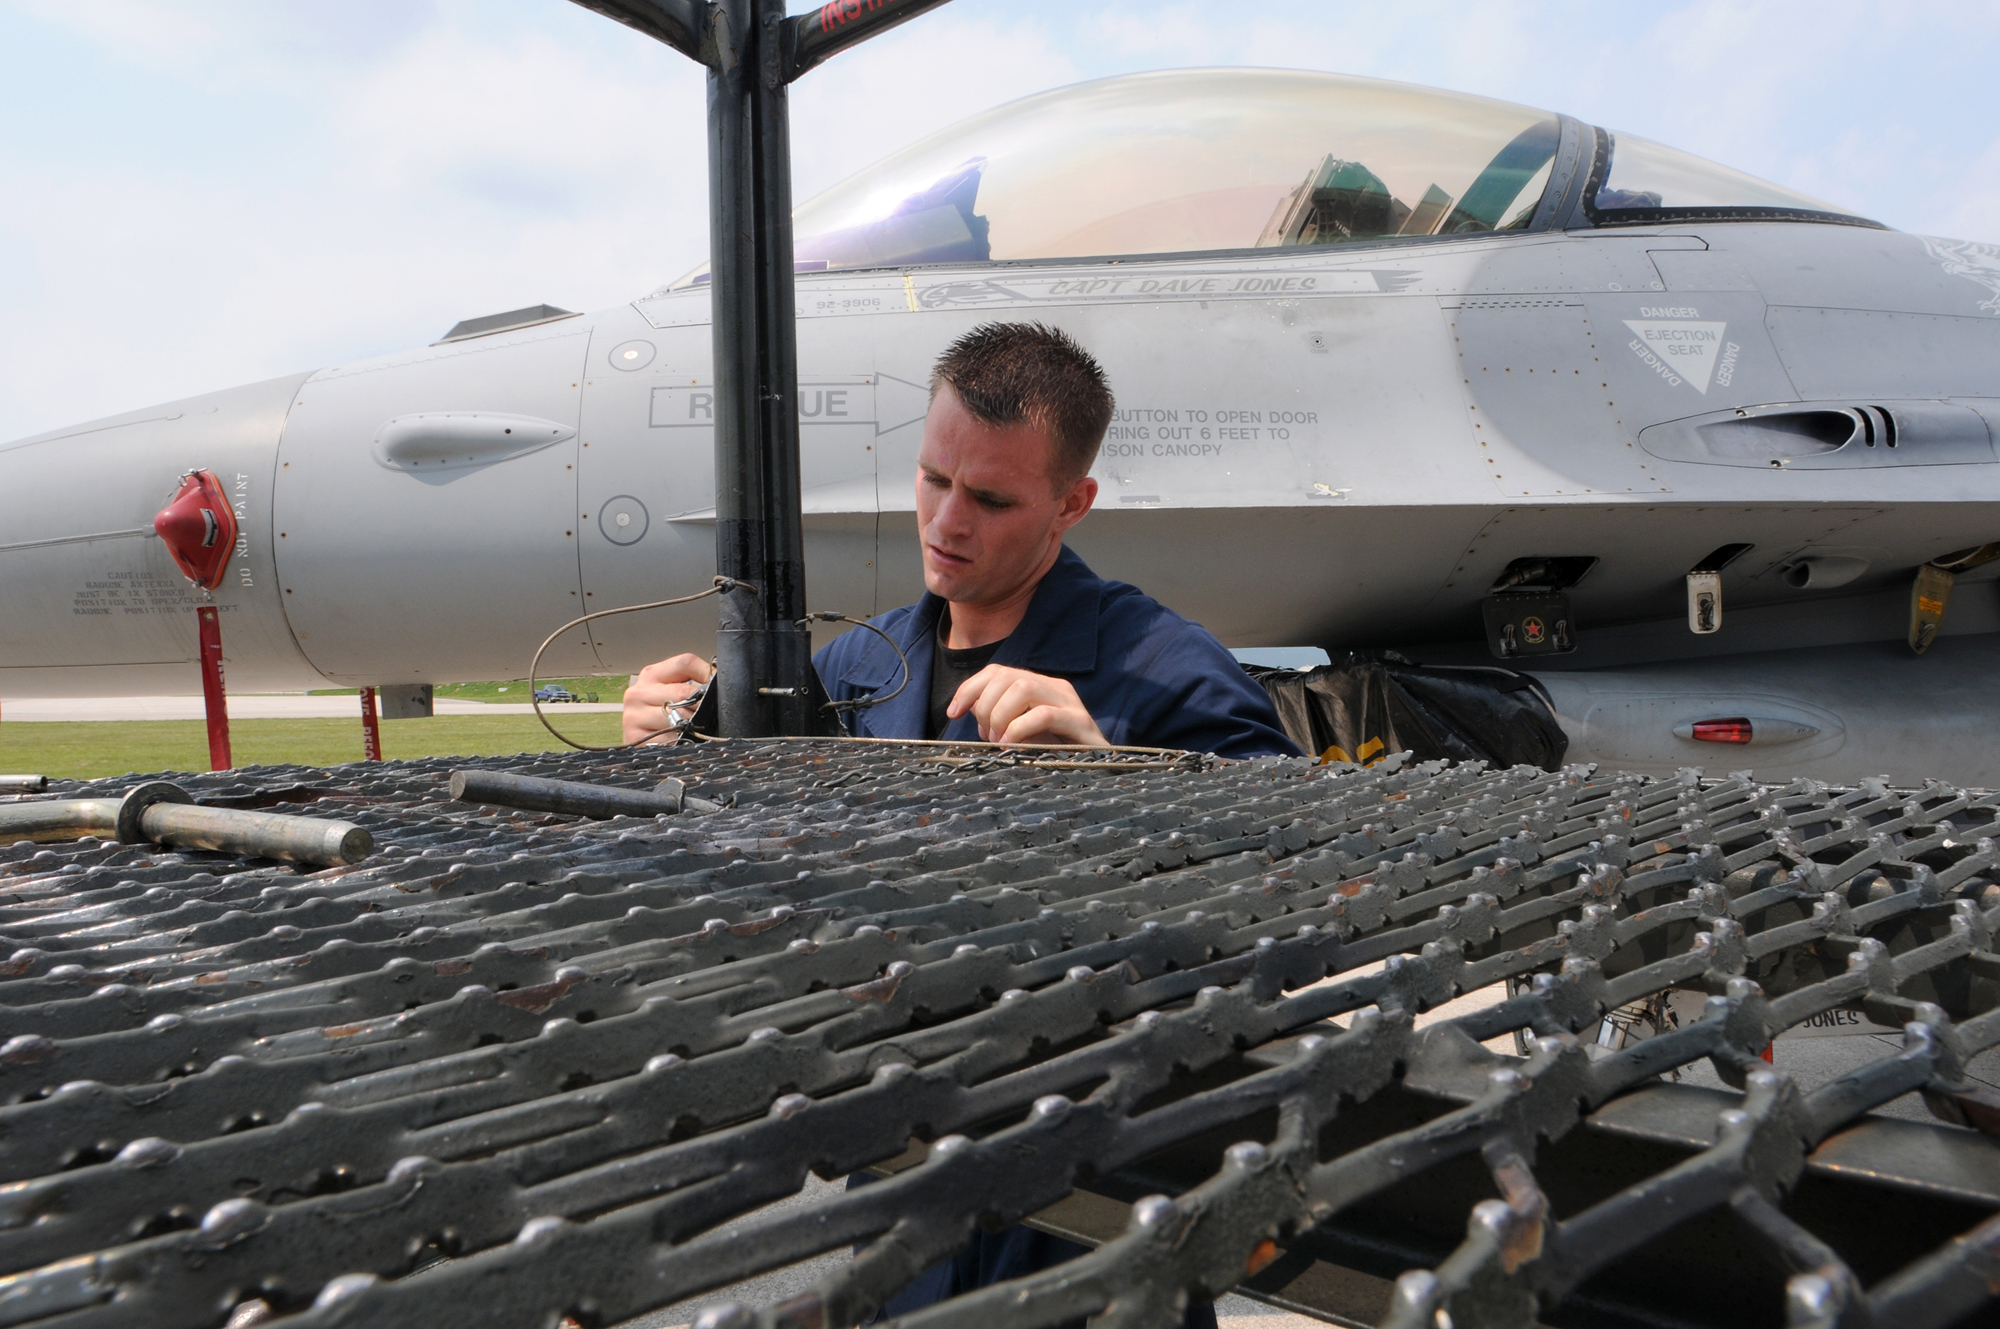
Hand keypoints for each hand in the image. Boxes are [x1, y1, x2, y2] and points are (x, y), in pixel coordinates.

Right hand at [621, 653, 713, 744]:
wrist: (639, 742)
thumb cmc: (661, 715)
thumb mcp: (674, 692)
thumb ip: (693, 682)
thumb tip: (720, 681)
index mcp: (651, 675)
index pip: (684, 663)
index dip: (707, 673)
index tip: (718, 686)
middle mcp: (638, 692)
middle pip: (683, 692)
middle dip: (703, 704)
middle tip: (712, 712)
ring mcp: (633, 715)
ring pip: (679, 717)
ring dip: (694, 725)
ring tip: (699, 728)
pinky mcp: (635, 737)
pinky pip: (670, 738)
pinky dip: (682, 741)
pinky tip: (685, 741)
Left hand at [949, 665, 1108, 745]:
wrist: (1101, 774)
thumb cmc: (1059, 756)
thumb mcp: (1023, 735)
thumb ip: (1001, 721)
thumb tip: (973, 717)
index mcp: (1041, 687)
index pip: (998, 671)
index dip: (970, 688)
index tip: (953, 713)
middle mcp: (1055, 687)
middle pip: (1008, 676)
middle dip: (986, 705)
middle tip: (988, 736)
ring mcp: (1071, 703)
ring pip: (1023, 686)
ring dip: (1000, 714)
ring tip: (999, 741)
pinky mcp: (1081, 724)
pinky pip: (1044, 714)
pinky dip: (1020, 728)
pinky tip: (1011, 745)